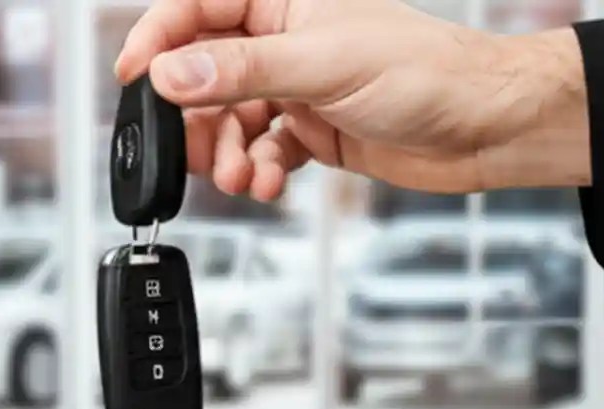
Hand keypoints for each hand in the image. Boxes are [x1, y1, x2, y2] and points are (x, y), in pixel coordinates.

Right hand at [115, 0, 589, 198]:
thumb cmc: (429, 74)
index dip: (158, 40)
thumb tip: (171, 74)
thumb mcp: (323, 65)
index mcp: (284, 1)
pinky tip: (266, 180)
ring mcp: (293, 86)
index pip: (197, 9)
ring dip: (224, 152)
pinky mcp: (306, 128)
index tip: (133, 75)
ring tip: (239, 174)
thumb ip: (241, 70)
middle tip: (194, 147)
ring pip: (226, 119)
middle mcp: (283, 40)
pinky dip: (254, 171)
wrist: (485, 129)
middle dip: (195, 118)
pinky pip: (255, 149)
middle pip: (202, 73)